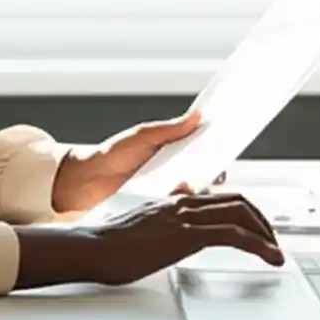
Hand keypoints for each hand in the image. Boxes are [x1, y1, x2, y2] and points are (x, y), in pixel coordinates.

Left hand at [52, 111, 210, 212]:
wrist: (86, 181)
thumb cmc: (112, 153)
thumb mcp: (143, 137)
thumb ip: (169, 129)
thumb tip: (198, 115)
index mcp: (171, 146)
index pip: (201, 142)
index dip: (217, 138)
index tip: (232, 132)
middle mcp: (173, 166)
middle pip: (205, 165)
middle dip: (216, 164)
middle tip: (222, 165)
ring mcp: (168, 185)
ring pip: (197, 186)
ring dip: (204, 185)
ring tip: (205, 180)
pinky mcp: (161, 204)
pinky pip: (181, 203)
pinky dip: (189, 200)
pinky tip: (189, 196)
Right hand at [99, 192, 284, 285]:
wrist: (94, 247)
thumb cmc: (111, 242)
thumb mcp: (144, 224)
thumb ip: (164, 217)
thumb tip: (176, 210)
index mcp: (175, 201)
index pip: (222, 198)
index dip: (245, 212)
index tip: (256, 228)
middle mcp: (185, 203)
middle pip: (239, 202)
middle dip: (262, 221)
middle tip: (271, 241)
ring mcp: (187, 217)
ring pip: (242, 214)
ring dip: (266, 234)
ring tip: (275, 252)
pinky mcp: (188, 234)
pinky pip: (235, 235)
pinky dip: (260, 246)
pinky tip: (269, 257)